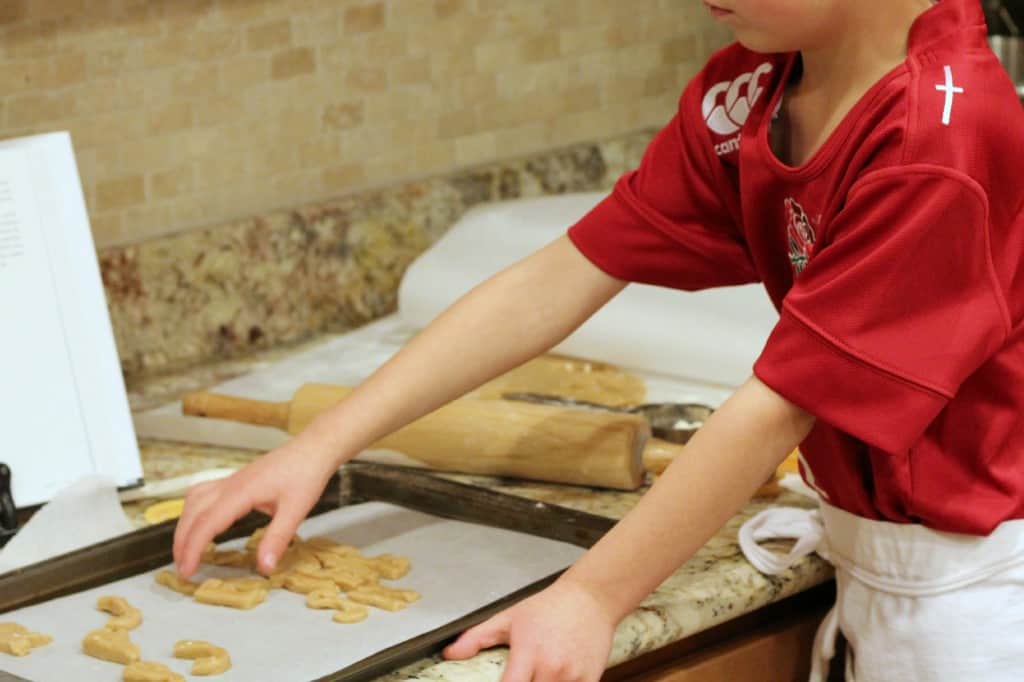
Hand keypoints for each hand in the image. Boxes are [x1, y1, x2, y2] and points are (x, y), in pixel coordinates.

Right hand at [172, 431, 339, 577]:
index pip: (207, 523)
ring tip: (185, 549)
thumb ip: (278, 539)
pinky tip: (199, 521)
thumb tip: (264, 567)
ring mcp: (231, 480)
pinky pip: (203, 493)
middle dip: (182, 541)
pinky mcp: (236, 479)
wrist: (314, 449)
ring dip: (184, 524)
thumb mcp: (296, 510)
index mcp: (241, 492)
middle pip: (192, 512)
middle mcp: (230, 485)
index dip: (193, 549)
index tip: (188, 571)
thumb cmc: (307, 475)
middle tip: (182, 568)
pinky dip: (194, 510)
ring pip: (193, 500)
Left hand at [443, 578, 616, 681]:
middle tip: (520, 678)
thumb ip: (477, 638)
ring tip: (536, 676)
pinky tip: (555, 679)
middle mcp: (551, 667)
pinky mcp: (590, 679)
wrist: (590, 598)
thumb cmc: (548, 608)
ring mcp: (573, 676)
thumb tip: (449, 654)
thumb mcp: (509, 618)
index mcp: (528, 652)